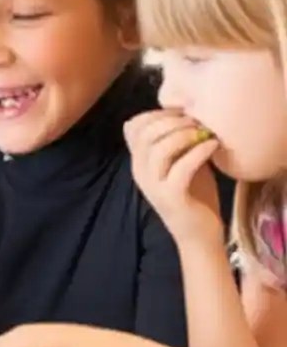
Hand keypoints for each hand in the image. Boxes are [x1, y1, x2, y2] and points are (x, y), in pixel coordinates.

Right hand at [124, 110, 222, 243]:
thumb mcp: (181, 162)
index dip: (156, 114)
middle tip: (195, 121)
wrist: (198, 234)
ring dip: (184, 135)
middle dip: (171, 121)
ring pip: (158, 150)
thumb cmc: (194, 195)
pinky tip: (212, 146)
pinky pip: (180, 168)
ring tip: (204, 133)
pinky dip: (198, 152)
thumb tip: (187, 113)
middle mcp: (141, 173)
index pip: (134, 128)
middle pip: (145, 135)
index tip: (181, 112)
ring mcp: (154, 186)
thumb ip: (177, 142)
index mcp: (139, 162)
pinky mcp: (172, 198)